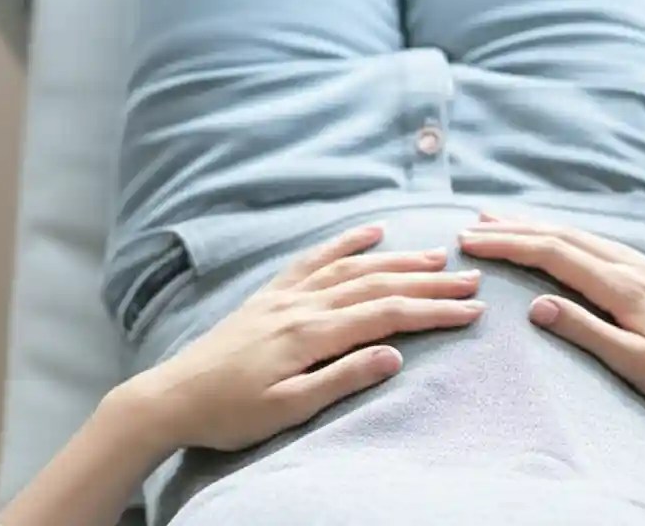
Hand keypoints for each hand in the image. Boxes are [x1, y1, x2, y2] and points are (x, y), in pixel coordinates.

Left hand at [118, 222, 485, 453]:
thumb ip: (342, 378)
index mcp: (311, 334)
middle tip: (472, 279)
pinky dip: (345, 243)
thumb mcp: (288, 408)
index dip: (434, 311)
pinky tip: (372, 232)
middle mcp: (302, 304)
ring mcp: (286, 295)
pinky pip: (314, 259)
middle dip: (429, 281)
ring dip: (398, 259)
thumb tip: (395, 355)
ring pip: (352, 268)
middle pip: (378, 284)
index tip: (473, 310)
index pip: (388, 315)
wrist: (172, 397)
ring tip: (437, 255)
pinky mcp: (271, 294)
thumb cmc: (230, 413)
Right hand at [458, 213, 644, 425]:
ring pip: (582, 235)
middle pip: (564, 236)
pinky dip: (566, 236)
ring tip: (504, 222)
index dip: (510, 245)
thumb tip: (534, 304)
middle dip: (516, 228)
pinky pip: (599, 243)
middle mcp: (633, 267)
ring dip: (539, 227)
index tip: (473, 241)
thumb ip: (582, 329)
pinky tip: (557, 237)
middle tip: (474, 223)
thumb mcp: (629, 360)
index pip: (554, 254)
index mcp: (623, 286)